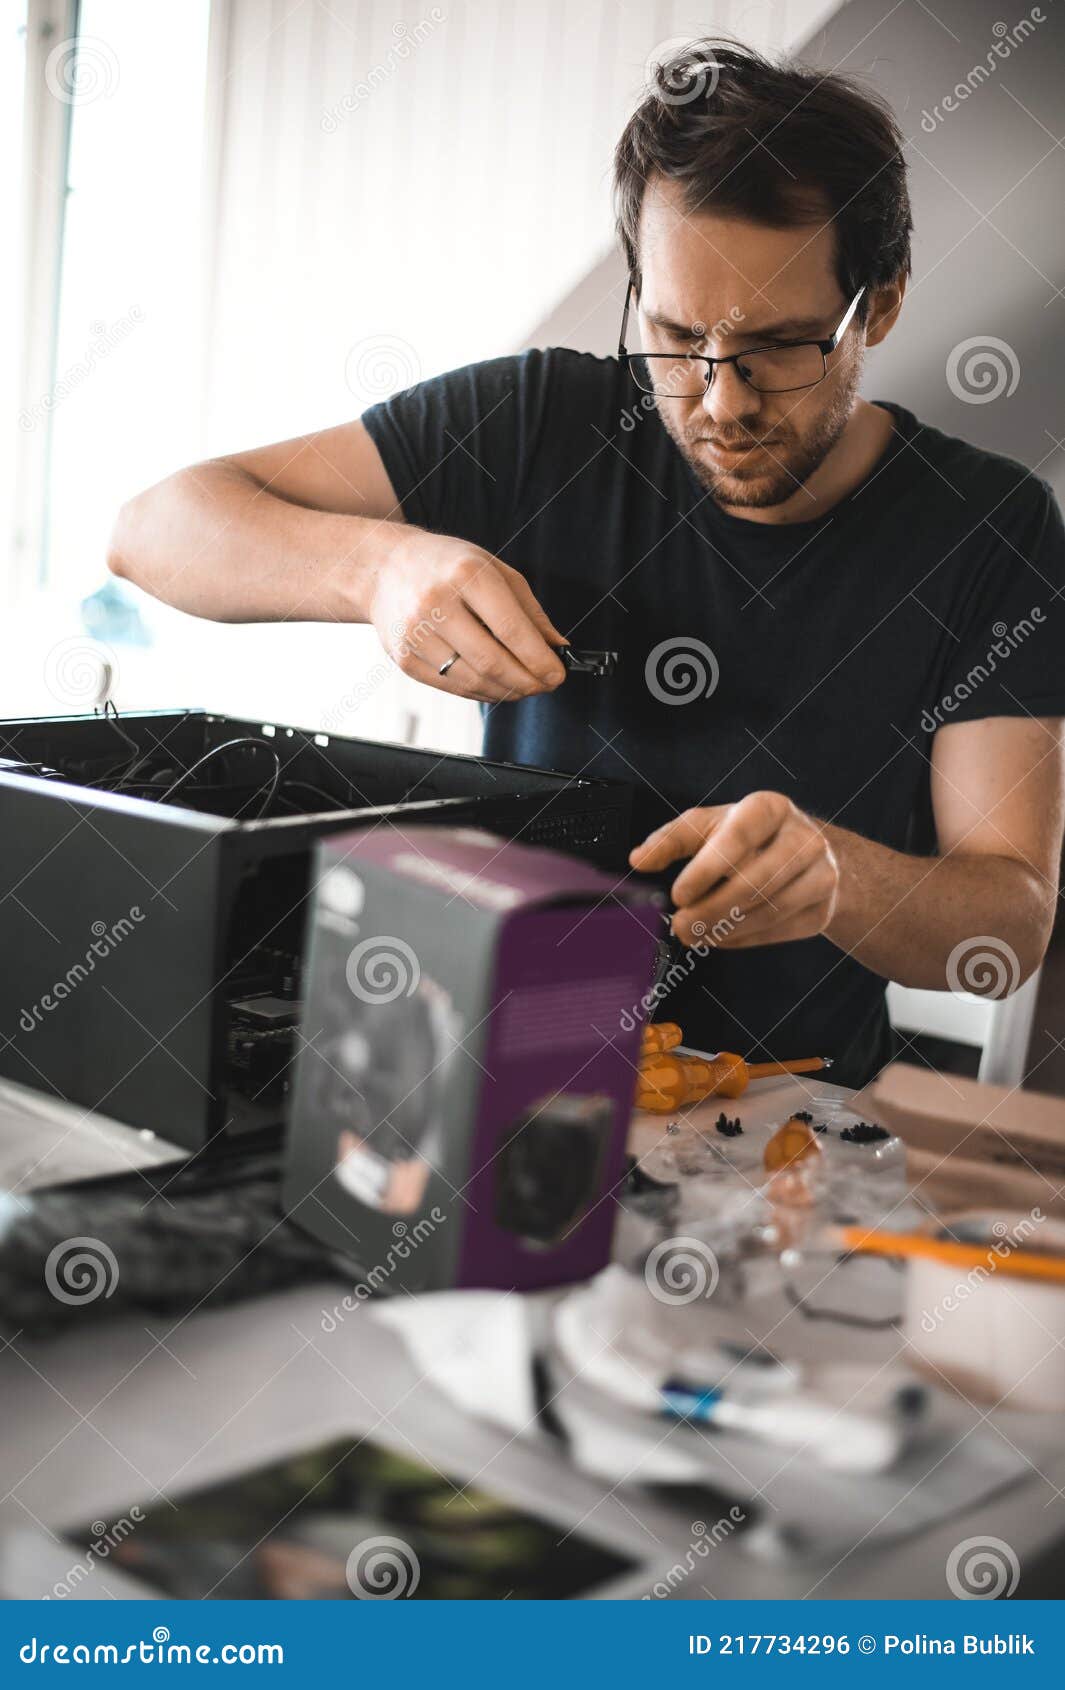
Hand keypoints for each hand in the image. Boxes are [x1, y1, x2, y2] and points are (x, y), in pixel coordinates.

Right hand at [367, 530, 567, 701]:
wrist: (385, 568)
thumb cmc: (448, 566)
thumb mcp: (494, 570)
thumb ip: (529, 610)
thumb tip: (558, 647)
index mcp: (466, 575)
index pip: (511, 629)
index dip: (539, 659)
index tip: (557, 674)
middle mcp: (436, 603)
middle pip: (492, 662)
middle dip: (527, 682)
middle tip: (544, 686)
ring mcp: (415, 633)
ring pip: (471, 680)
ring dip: (506, 691)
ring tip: (524, 688)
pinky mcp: (404, 658)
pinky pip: (451, 687)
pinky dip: (480, 692)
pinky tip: (495, 686)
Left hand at [629, 791, 839, 948]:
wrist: (809, 854)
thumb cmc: (748, 837)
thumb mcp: (710, 826)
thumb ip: (672, 840)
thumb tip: (639, 859)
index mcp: (770, 808)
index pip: (738, 838)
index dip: (706, 869)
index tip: (678, 896)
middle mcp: (803, 837)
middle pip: (755, 881)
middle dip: (711, 909)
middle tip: (680, 927)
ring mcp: (821, 873)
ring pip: (767, 910)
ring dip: (725, 929)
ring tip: (693, 935)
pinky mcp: (824, 906)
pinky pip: (779, 930)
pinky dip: (743, 939)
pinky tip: (720, 938)